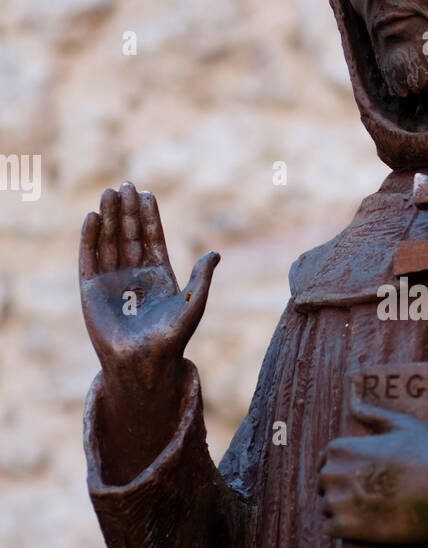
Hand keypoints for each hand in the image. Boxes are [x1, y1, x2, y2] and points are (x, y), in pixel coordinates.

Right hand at [79, 182, 218, 481]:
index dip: (149, 217)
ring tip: (108, 193)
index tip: (147, 195)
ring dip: (108, 217)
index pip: (152, 238)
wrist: (143, 362)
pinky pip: (90, 257)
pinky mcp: (91, 289)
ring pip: (109, 241)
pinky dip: (90, 237)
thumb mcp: (193, 303)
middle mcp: (134, 274)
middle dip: (127, 210)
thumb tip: (217, 253)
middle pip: (129, 234)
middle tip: (125, 185)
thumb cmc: (171, 338)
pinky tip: (92, 217)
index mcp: (158, 275)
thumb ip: (203, 278)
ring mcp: (112, 280)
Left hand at [319, 399, 427, 545]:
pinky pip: (332, 529)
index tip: (367, 477)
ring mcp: (336, 501)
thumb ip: (374, 416)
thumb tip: (354, 404)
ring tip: (375, 510)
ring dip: (346, 511)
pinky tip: (369, 525)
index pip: (325, 463)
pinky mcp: (345, 528)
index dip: (347, 470)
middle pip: (325, 486)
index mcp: (340, 448)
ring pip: (328, 509)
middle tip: (375, 495)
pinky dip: (347, 530)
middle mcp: (331, 473)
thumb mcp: (403, 425)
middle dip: (344, 491)